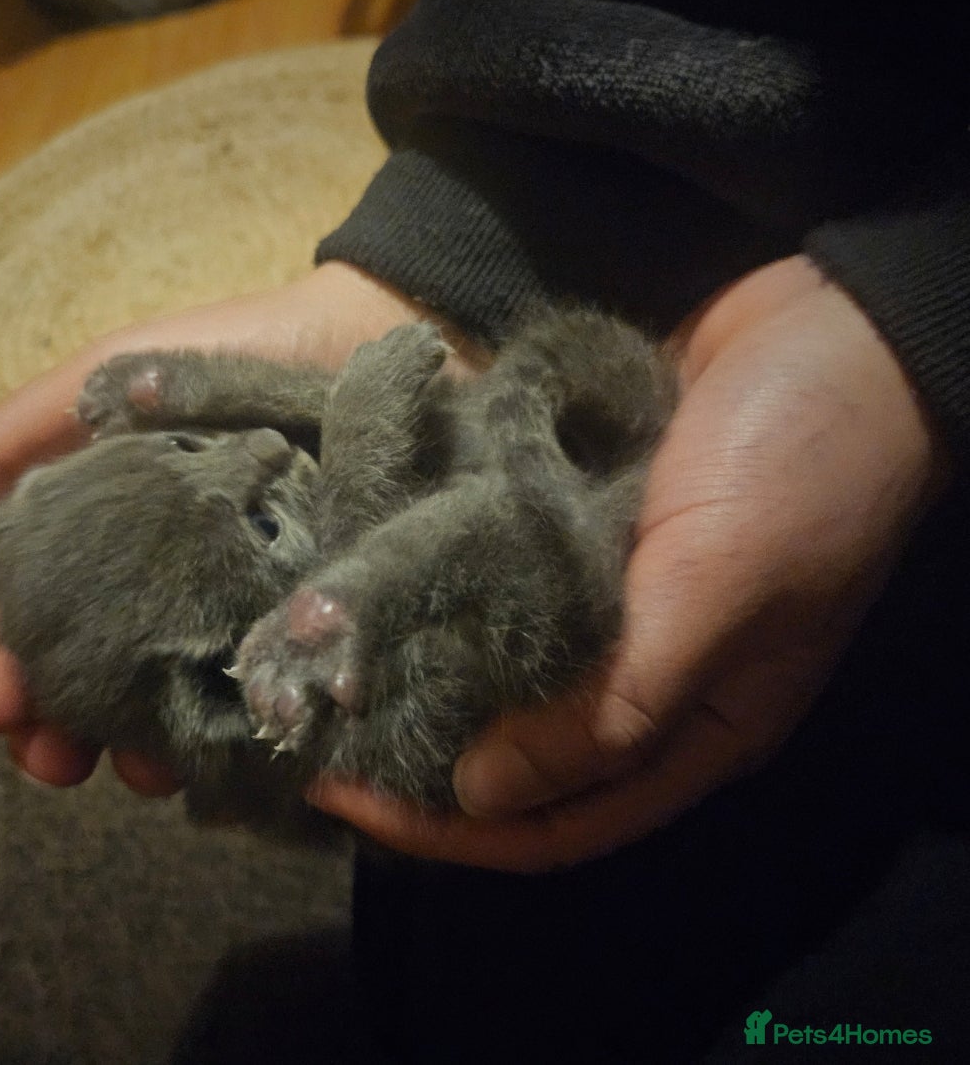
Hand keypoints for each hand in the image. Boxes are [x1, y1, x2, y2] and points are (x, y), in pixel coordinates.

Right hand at [0, 262, 485, 790]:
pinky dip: (236, 729)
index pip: (31, 614)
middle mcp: (164, 581)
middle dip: (60, 726)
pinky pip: (264, 690)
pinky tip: (224, 751)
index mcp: (105, 531)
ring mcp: (237, 605)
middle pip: (94, 674)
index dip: (0, 664)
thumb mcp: (106, 380)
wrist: (369, 338)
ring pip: (172, 700)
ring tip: (142, 765)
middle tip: (55, 760)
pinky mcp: (308, 619)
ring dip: (141, 745)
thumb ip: (6, 443)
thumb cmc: (232, 353)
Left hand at [309, 255, 946, 871]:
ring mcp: (612, 598)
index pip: (559, 823)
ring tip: (327, 650)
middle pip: (517, 752)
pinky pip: (502, 577)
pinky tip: (382, 565)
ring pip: (500, 667)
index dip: (449, 830)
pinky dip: (446, 581)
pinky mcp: (585, 528)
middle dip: (418, 751)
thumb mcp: (719, 593)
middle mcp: (647, 677)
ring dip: (420, 664)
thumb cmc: (803, 467)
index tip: (342, 796)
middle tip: (313, 722)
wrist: (838, 322)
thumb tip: (483, 795)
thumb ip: (613, 703)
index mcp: (696, 726)